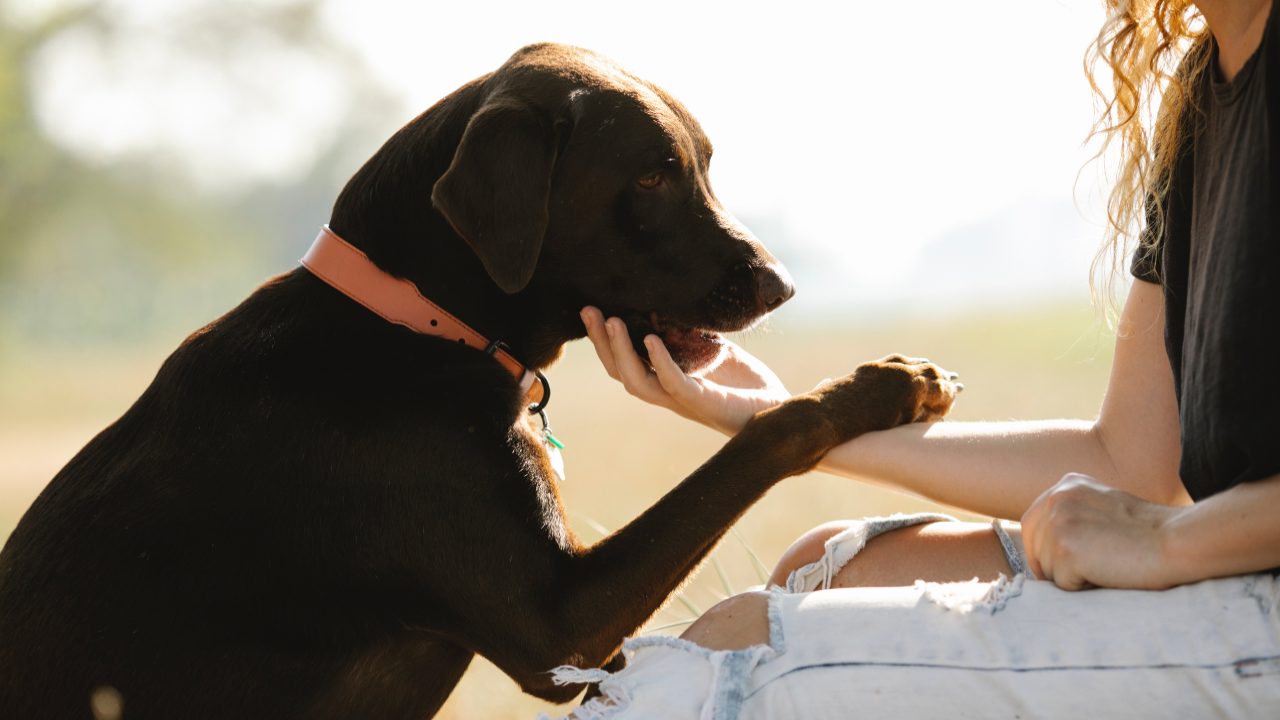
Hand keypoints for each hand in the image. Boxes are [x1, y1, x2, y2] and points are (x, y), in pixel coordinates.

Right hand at [581, 307, 790, 434]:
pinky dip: (660, 361)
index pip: (624, 363)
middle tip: (589, 310)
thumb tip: (673, 301)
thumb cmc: (746, 383)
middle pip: (621, 372)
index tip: (593, 310)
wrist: (780, 412)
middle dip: (602, 342)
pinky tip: (651, 339)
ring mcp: (683, 400)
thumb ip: (692, 333)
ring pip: (638, 382)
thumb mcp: (715, 349)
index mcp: (666, 381)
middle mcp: (668, 393)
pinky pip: (674, 383)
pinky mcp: (703, 402)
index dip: (605, 340)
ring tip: (613, 322)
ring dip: (621, 352)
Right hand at [745, 354, 961, 473]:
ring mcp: (897, 378)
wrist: (813, 421)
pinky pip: (936, 395)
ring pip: (934, 379)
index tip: (932, 376)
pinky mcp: (906, 393)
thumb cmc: (812, 417)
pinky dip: (944, 403)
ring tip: (955, 398)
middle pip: (924, 367)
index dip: (920, 371)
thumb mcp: (826, 400)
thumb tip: (824, 388)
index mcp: (868, 371)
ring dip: (946, 390)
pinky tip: (947, 412)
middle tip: (956, 385)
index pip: (903, 363)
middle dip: (940, 376)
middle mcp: (885, 369)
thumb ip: (835, 393)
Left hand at [1021, 473, 1184, 590]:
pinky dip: (1083, 588)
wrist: (1177, 540)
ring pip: (1047, 569)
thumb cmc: (1149, 532)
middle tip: (1093, 568)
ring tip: (1106, 565)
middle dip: (1055, 567)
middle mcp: (1056, 499)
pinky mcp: (1065, 549)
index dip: (1041, 551)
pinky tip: (1108, 573)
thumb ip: (1073, 516)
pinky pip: (1061, 584)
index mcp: (1065, 485)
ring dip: (1072, 577)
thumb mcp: (1102, 508)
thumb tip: (1041, 548)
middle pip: (1035, 549)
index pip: (1031, 524)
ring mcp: (1058, 523)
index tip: (1059, 566)